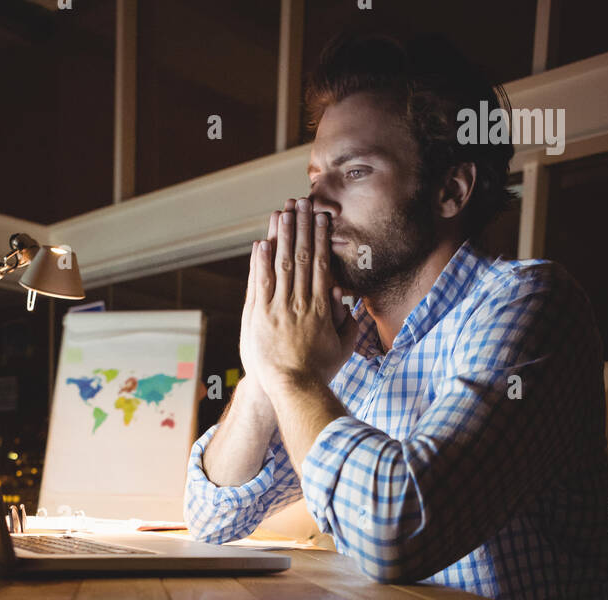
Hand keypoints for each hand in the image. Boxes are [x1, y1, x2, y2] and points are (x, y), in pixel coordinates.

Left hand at [243, 199, 358, 396]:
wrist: (293, 389)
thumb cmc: (319, 371)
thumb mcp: (343, 348)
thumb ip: (348, 322)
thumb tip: (344, 296)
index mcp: (321, 307)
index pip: (320, 264)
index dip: (319, 238)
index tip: (320, 218)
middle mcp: (300, 303)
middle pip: (301, 257)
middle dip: (301, 227)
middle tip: (301, 202)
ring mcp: (278, 309)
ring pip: (280, 265)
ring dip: (281, 236)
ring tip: (282, 212)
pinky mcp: (260, 317)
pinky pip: (261, 284)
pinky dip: (260, 262)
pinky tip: (261, 242)